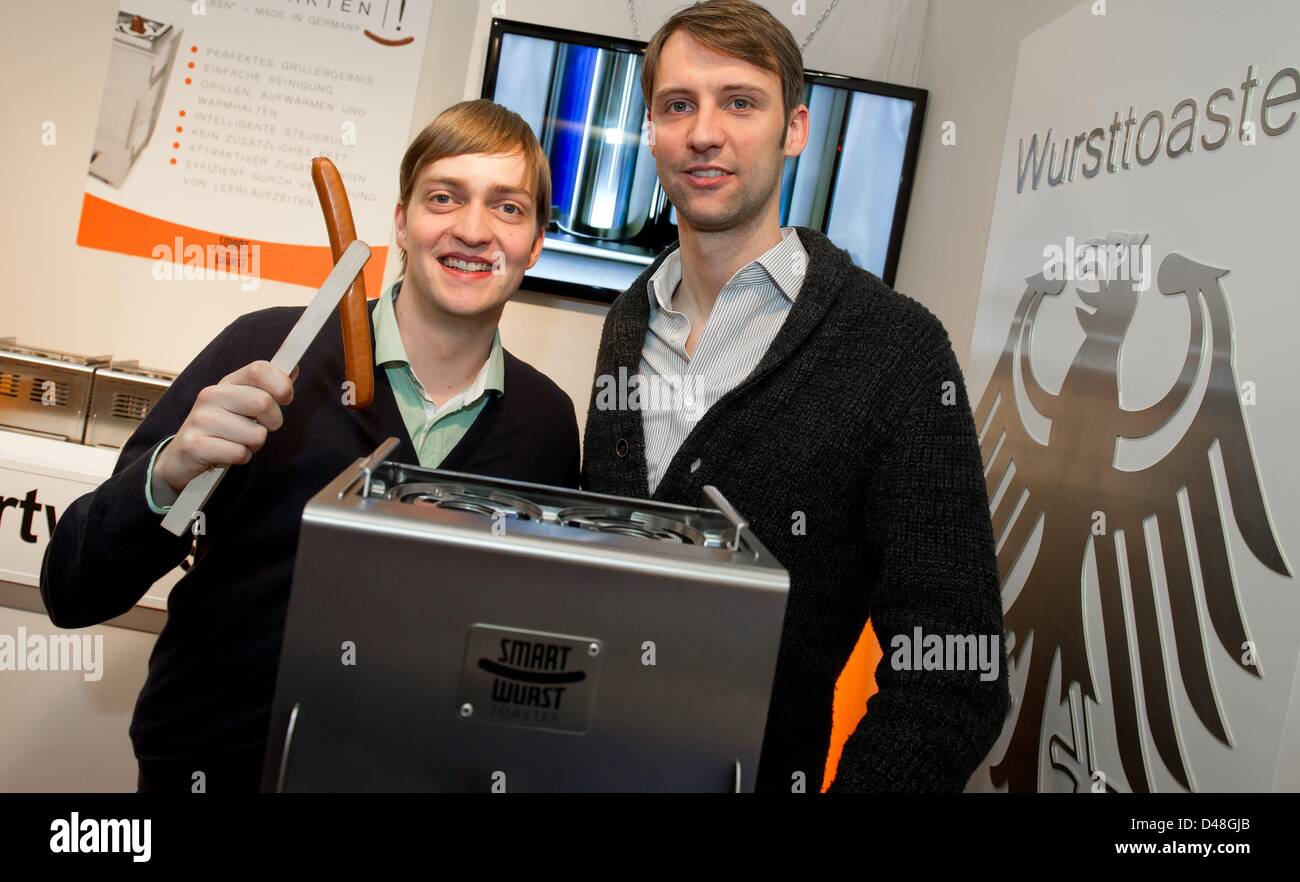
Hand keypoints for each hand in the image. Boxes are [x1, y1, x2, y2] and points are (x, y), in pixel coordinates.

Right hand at [154, 361, 298, 495]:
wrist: (182, 456)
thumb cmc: (222, 429)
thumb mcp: (242, 404)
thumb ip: (267, 387)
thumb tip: (293, 367)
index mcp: (227, 383)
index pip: (259, 369)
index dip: (281, 384)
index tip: (285, 399)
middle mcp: (211, 395)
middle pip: (263, 402)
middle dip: (272, 422)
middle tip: (258, 427)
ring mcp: (201, 419)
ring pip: (256, 434)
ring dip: (254, 445)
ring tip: (237, 442)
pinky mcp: (195, 444)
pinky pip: (240, 453)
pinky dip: (241, 458)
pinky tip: (226, 453)